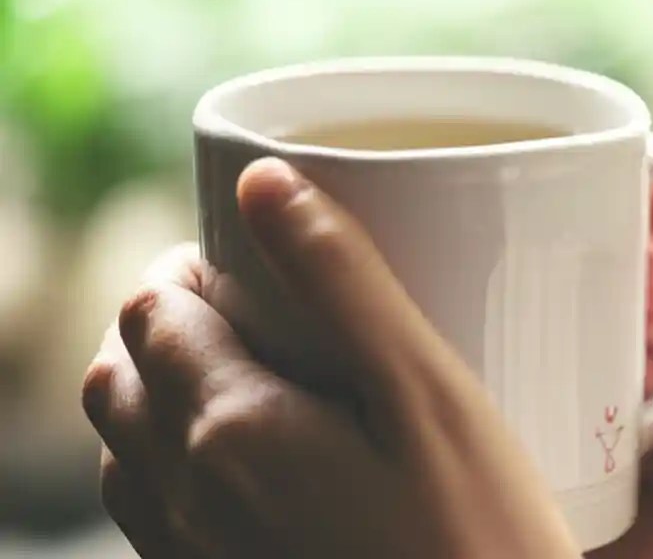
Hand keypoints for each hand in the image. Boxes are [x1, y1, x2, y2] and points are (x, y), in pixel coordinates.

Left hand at [81, 161, 578, 556]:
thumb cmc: (479, 541)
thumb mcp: (429, 395)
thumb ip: (344, 283)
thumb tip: (262, 182)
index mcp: (230, 429)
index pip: (156, 308)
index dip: (196, 264)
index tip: (259, 254)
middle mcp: (185, 498)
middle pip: (122, 370)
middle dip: (172, 318)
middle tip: (261, 305)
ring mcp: (193, 556)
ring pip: (123, 444)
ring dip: (164, 389)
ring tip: (256, 373)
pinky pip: (151, 511)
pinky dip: (174, 459)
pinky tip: (255, 460)